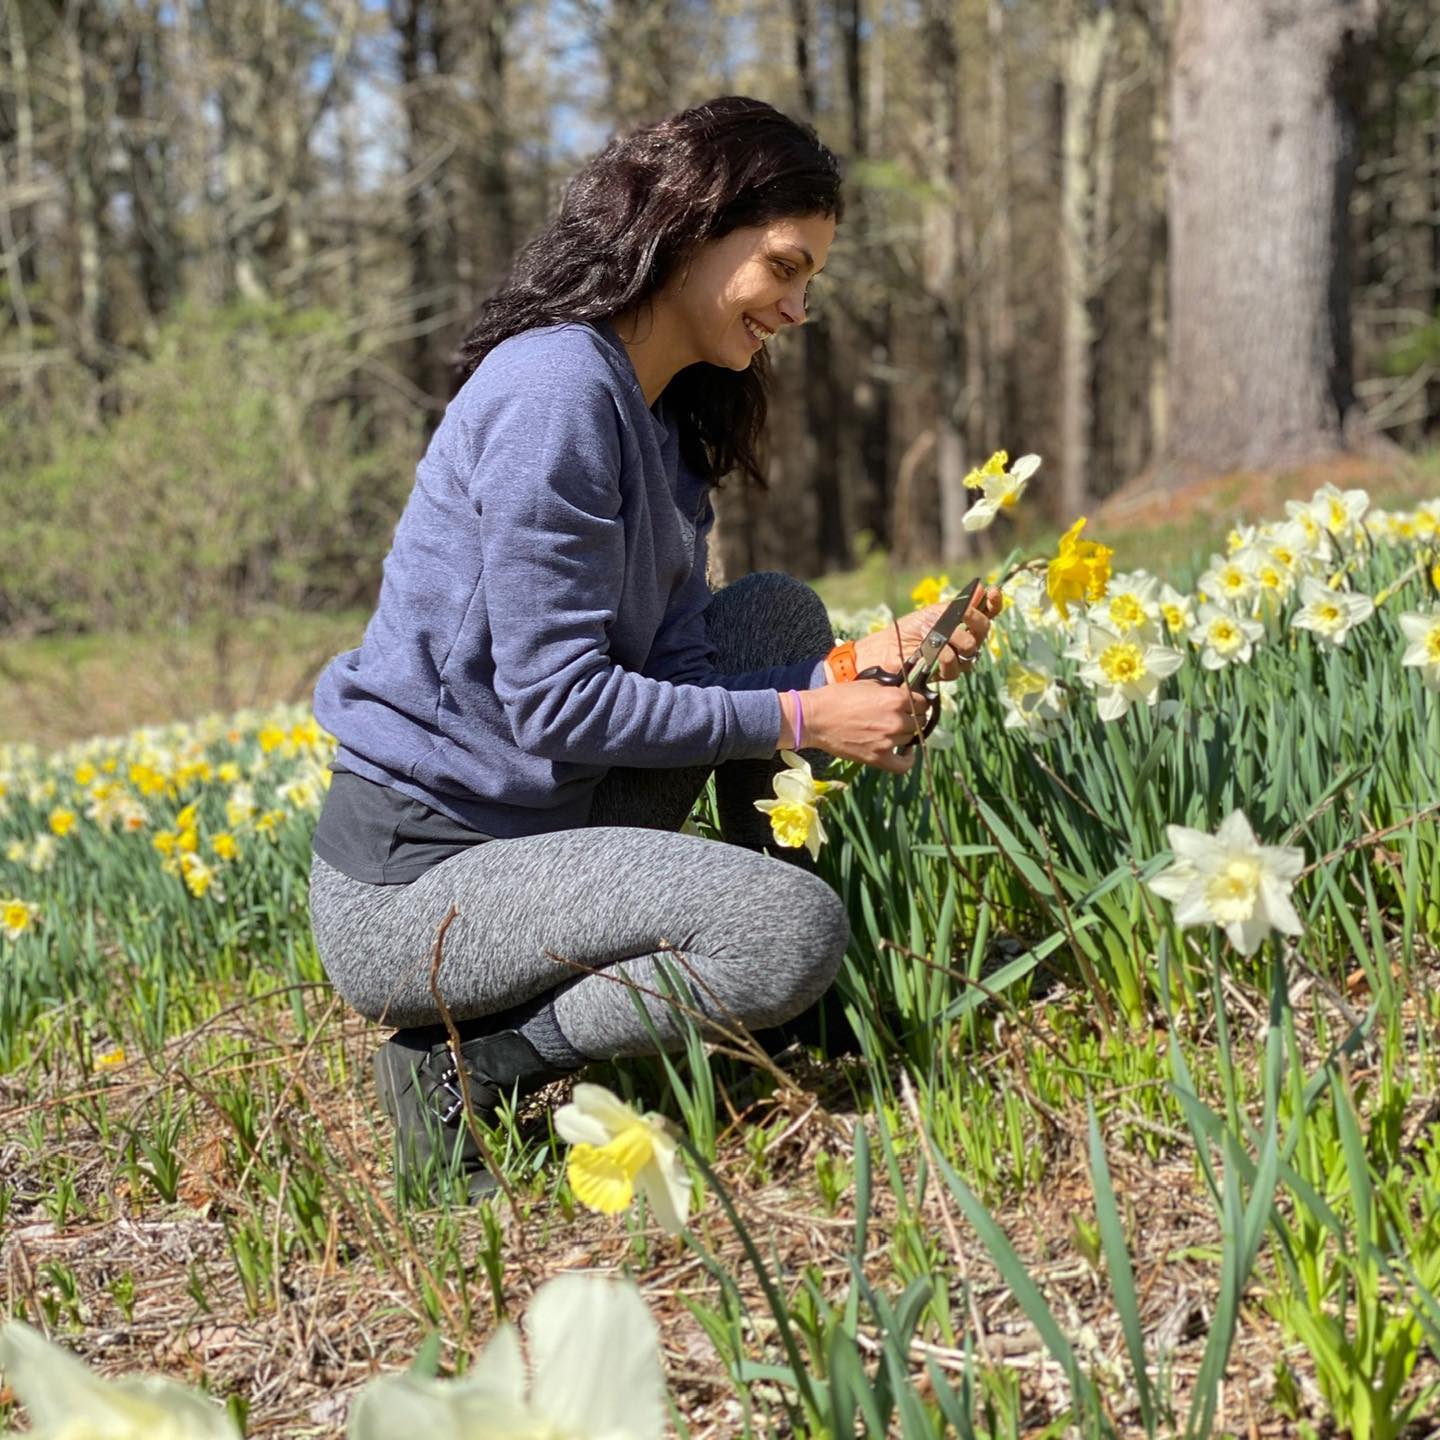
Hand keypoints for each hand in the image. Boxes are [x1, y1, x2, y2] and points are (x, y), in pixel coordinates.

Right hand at [801, 679, 932, 773]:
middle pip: (919, 720)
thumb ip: (890, 686)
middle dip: (912, 716)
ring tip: (892, 729)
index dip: (917, 701)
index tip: (911, 703)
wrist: (815, 719)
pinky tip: (906, 751)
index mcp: (896, 699)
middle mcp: (896, 720)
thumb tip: (904, 687)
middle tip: (900, 715)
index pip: (923, 702)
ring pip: (911, 738)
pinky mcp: (878, 758)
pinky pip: (904, 764)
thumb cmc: (837, 697)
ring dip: (905, 733)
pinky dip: (908, 758)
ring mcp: (888, 741)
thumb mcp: (867, 682)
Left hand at [845, 586, 1002, 681]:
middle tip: (962, 615)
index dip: (994, 603)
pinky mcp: (945, 674)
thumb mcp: (933, 613)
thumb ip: (957, 606)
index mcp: (964, 623)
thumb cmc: (909, 628)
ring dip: (956, 639)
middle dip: (974, 620)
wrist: (887, 649)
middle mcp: (965, 641)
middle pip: (983, 631)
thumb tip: (980, 589)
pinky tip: (933, 652)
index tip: (993, 591)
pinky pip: (955, 666)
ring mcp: (957, 658)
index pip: (987, 613)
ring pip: (971, 650)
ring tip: (939, 636)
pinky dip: (944, 656)